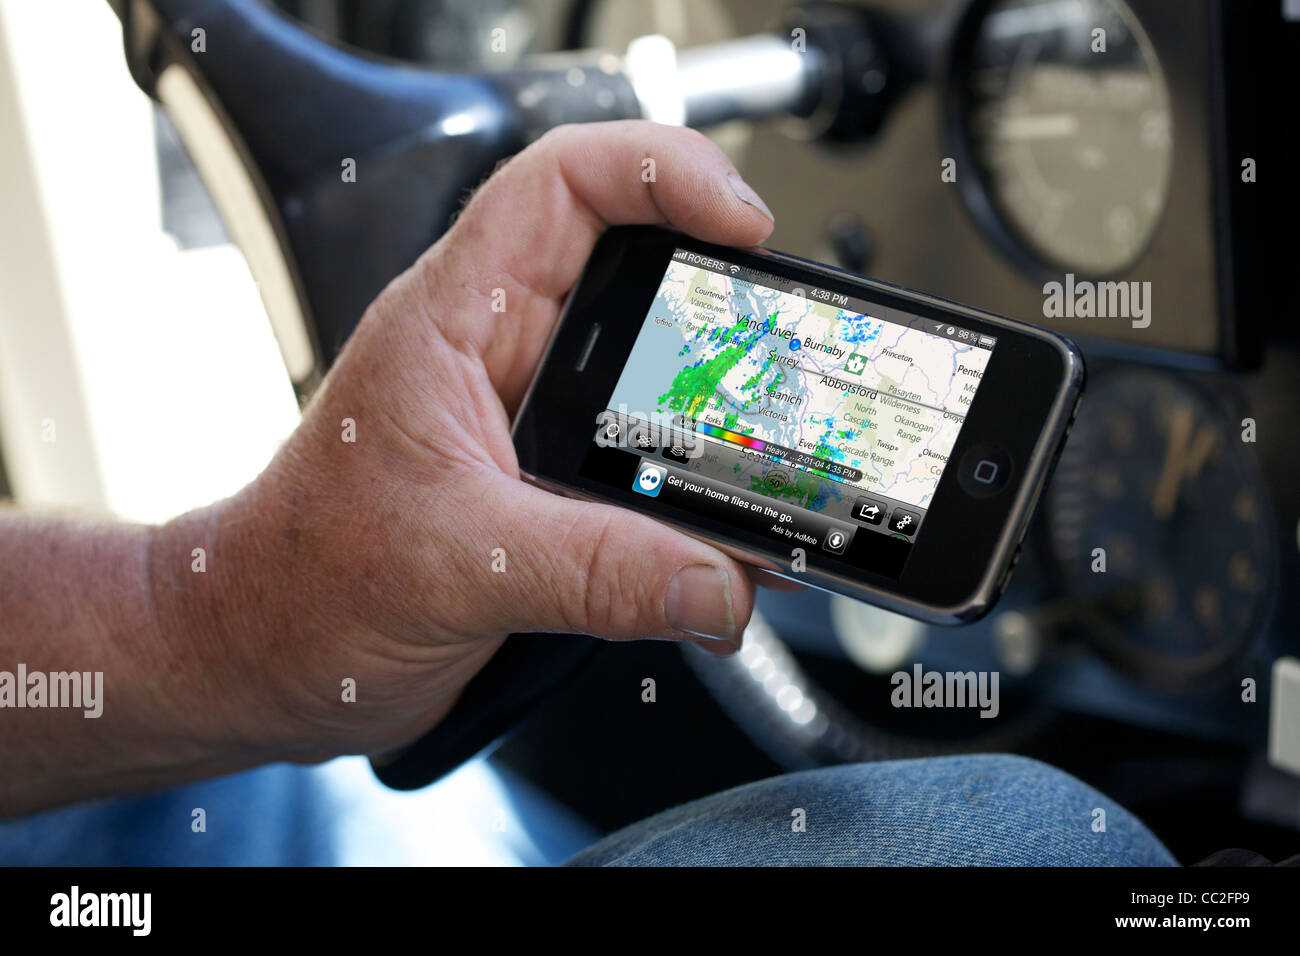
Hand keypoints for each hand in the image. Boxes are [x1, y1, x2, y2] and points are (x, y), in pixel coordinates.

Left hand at [152, 121, 778, 761]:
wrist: (266, 654)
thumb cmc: (303, 581)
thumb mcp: (458, 565)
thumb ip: (596, 574)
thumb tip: (716, 583)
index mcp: (456, 319)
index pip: (565, 182)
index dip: (664, 172)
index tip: (741, 220)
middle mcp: (500, 352)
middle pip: (636, 271)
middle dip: (719, 305)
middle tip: (781, 349)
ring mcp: (531, 419)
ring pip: (654, 378)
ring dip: (716, 422)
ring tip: (767, 461)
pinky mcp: (551, 487)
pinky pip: (648, 469)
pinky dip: (697, 509)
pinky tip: (723, 556)